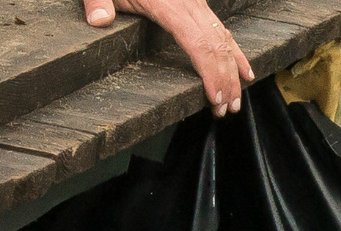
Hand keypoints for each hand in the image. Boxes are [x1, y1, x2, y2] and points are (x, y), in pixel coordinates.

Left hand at [84, 0, 250, 117]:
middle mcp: (188, 2)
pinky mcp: (196, 3)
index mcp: (167, 3)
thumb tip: (99, 19)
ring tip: (235, 101)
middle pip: (216, 46)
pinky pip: (220, 29)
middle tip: (226, 110)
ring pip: (223, 39)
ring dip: (232, 71)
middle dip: (225, 80)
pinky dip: (234, 52)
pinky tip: (243, 71)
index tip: (215, 98)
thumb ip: (97, 0)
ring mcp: (195, 2)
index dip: (210, 73)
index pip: (198, 44)